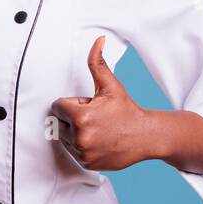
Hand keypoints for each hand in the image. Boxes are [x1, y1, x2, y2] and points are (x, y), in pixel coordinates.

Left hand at [49, 36, 155, 171]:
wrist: (146, 136)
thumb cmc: (127, 110)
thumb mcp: (111, 85)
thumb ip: (98, 62)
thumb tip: (98, 40)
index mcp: (80, 116)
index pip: (57, 106)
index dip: (73, 103)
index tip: (89, 105)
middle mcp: (79, 136)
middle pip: (59, 122)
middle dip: (73, 118)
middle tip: (96, 118)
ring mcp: (83, 152)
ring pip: (65, 137)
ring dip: (76, 132)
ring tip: (98, 129)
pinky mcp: (86, 163)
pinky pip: (73, 151)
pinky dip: (81, 146)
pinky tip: (99, 141)